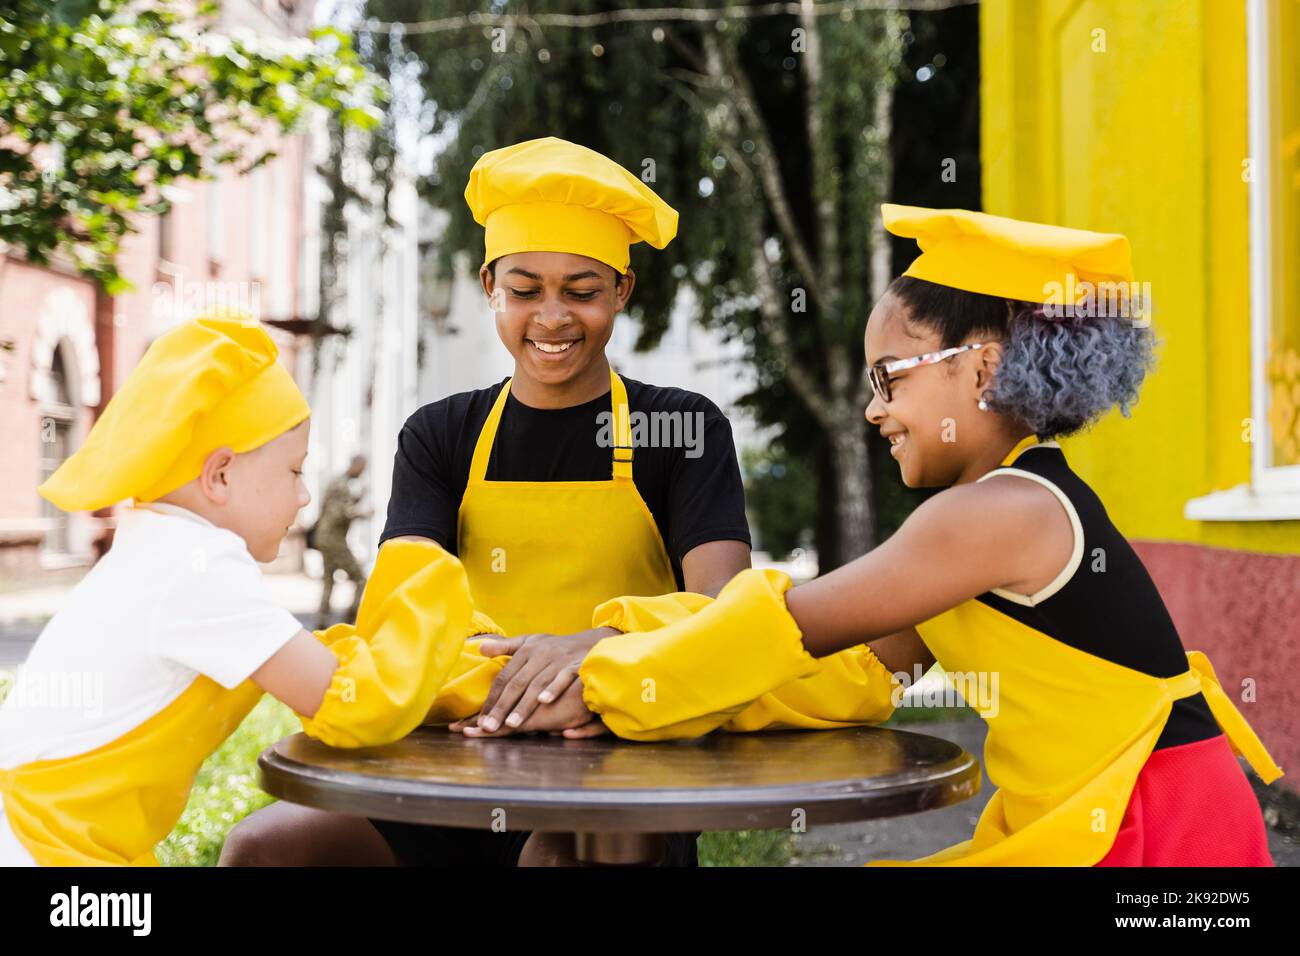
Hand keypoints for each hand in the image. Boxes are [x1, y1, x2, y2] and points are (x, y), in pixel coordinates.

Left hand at [471, 627, 619, 732]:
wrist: (590, 641)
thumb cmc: (554, 646)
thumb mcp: (530, 641)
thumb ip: (505, 646)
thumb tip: (479, 648)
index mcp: (526, 649)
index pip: (504, 677)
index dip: (492, 698)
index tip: (480, 718)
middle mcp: (540, 654)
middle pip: (517, 683)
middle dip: (502, 707)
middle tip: (488, 727)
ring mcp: (558, 659)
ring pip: (537, 684)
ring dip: (524, 705)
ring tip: (511, 724)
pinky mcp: (576, 664)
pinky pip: (563, 677)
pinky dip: (554, 688)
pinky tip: (544, 702)